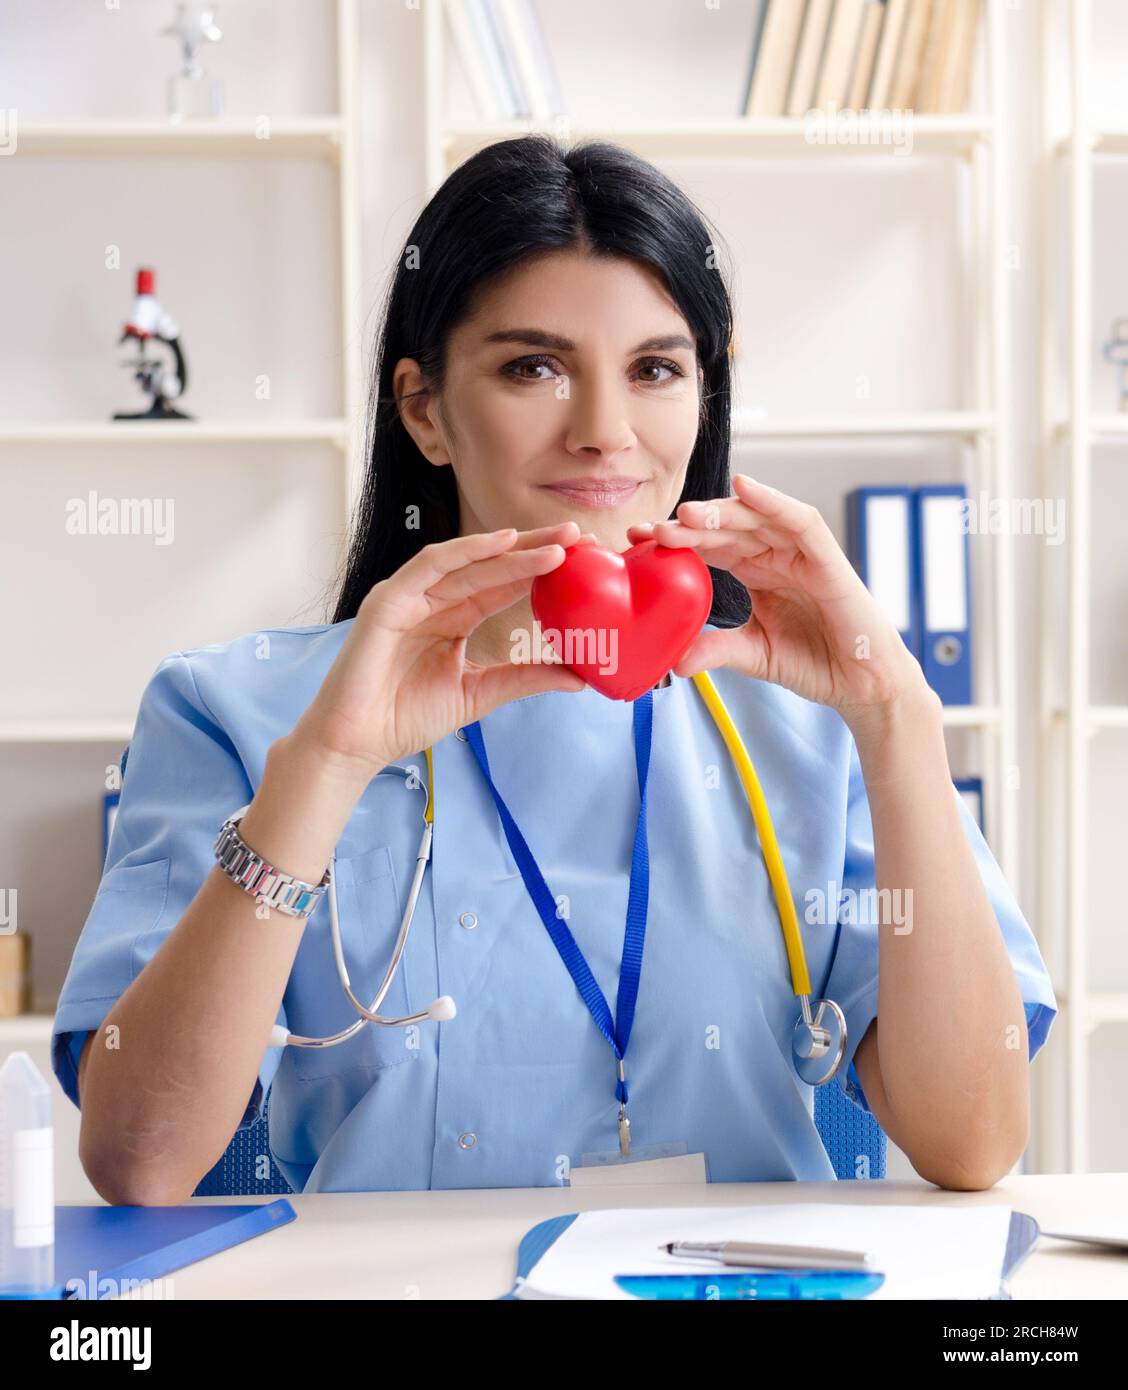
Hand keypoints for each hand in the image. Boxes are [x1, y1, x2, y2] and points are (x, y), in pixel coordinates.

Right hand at [293, 523, 589, 776]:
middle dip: (535, 549)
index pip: (505, 585)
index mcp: (455, 618)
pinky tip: (500, 544)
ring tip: (554, 544)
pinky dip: (465, 552)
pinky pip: (429, 567)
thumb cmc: (407, 717)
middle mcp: (434, 600)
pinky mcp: (388, 601)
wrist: (358, 742)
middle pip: (491, 566)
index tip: (584, 559)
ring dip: (511, 550)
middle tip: (579, 536)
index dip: (542, 570)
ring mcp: (410, 597)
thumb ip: (525, 678)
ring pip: (467, 563)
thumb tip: (581, 676)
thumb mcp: (481, 693)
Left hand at [625, 474, 933, 725]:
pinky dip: (772, 501)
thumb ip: (717, 650)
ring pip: (757, 519)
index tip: (637, 541)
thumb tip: (673, 662)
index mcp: (757, 572)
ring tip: (687, 514)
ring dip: (722, 512)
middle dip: (690, 526)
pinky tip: (744, 489)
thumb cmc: (815, 664)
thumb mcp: (754, 655)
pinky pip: (799, 521)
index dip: (676, 541)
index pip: (710, 547)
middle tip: (652, 529)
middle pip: (728, 529)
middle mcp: (777, 556)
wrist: (863, 686)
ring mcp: (803, 554)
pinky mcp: (828, 558)